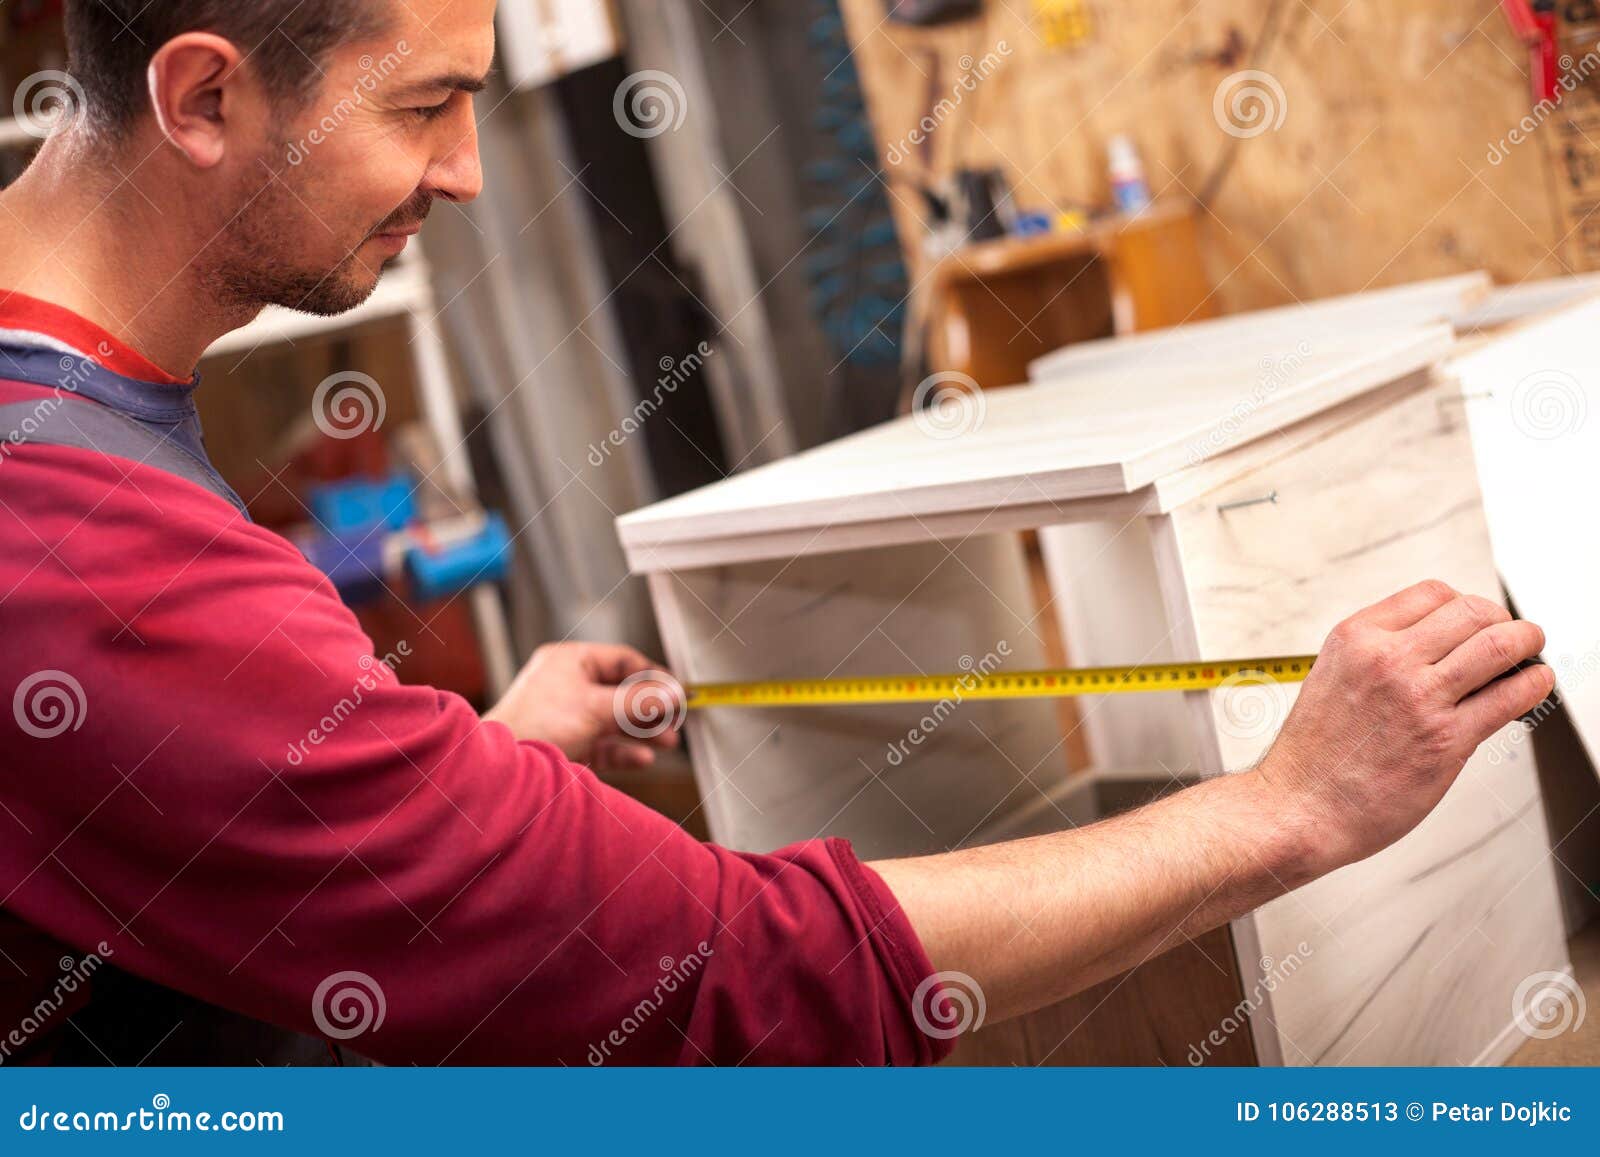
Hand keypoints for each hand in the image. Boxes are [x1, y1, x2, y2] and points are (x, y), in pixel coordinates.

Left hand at [483, 642, 685, 772]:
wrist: (501, 769)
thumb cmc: (536, 725)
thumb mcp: (596, 708)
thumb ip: (639, 701)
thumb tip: (674, 694)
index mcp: (569, 662)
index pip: (621, 660)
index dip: (652, 676)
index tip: (676, 692)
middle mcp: (567, 685)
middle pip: (621, 691)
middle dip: (650, 708)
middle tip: (676, 719)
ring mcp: (566, 716)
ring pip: (614, 720)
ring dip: (642, 731)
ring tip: (667, 741)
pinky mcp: (566, 745)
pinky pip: (603, 744)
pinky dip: (624, 750)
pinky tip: (643, 758)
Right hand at [1254, 580, 1552, 879]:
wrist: (1299, 806)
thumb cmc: (1314, 753)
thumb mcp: (1331, 675)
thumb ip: (1378, 654)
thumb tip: (1438, 645)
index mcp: (1356, 638)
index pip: (1432, 594)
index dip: (1464, 604)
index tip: (1474, 621)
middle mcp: (1387, 659)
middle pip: (1472, 611)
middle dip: (1502, 619)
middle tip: (1512, 634)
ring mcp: (1418, 698)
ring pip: (1499, 645)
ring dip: (1526, 642)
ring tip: (1530, 649)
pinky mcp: (1446, 739)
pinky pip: (1509, 697)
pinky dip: (1533, 684)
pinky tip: (1533, 685)